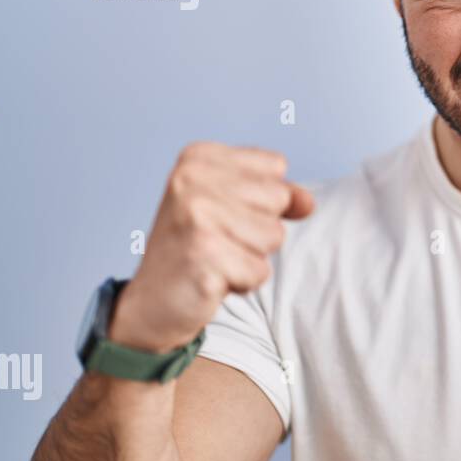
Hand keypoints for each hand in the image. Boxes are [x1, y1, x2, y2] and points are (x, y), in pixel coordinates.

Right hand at [111, 142, 314, 352]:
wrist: (151, 303)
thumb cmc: (197, 248)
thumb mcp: (232, 207)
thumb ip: (276, 195)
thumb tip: (308, 203)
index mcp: (198, 157)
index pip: (275, 167)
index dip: (261, 199)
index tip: (223, 213)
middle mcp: (192, 180)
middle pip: (278, 199)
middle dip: (259, 229)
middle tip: (218, 240)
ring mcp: (196, 217)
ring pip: (274, 235)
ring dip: (251, 256)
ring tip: (215, 258)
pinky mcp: (204, 256)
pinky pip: (260, 271)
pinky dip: (243, 282)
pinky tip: (212, 279)